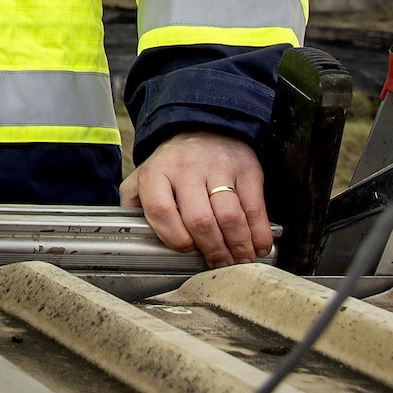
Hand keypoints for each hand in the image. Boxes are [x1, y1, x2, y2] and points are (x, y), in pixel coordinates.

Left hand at [122, 132, 271, 266]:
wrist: (203, 128)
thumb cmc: (172, 164)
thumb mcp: (143, 176)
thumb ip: (134, 203)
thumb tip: (135, 235)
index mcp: (156, 173)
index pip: (160, 210)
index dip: (174, 237)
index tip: (185, 250)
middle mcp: (186, 169)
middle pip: (200, 219)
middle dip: (211, 249)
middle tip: (219, 264)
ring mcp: (218, 169)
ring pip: (230, 216)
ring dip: (237, 245)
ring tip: (239, 260)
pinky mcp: (246, 170)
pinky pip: (254, 208)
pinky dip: (259, 234)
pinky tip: (257, 246)